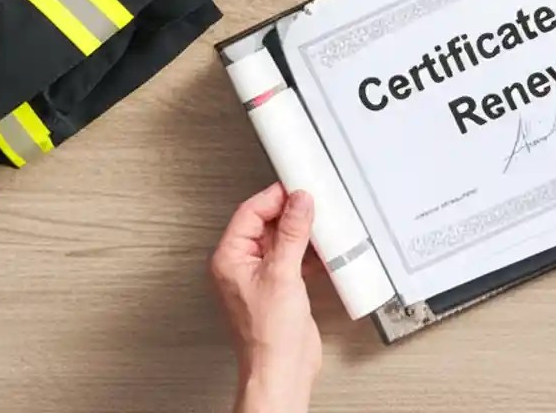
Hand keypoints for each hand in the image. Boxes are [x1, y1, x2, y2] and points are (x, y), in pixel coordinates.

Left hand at [210, 183, 321, 412]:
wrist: (282, 369)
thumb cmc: (267, 336)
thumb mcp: (282, 274)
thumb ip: (291, 234)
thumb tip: (298, 202)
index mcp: (230, 258)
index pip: (250, 212)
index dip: (274, 197)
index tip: (297, 188)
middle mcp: (243, 265)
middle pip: (267, 224)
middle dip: (292, 214)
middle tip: (313, 204)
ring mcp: (262, 277)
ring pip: (283, 240)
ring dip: (303, 234)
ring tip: (323, 227)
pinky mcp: (281, 288)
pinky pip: (295, 258)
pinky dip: (310, 253)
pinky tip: (325, 252)